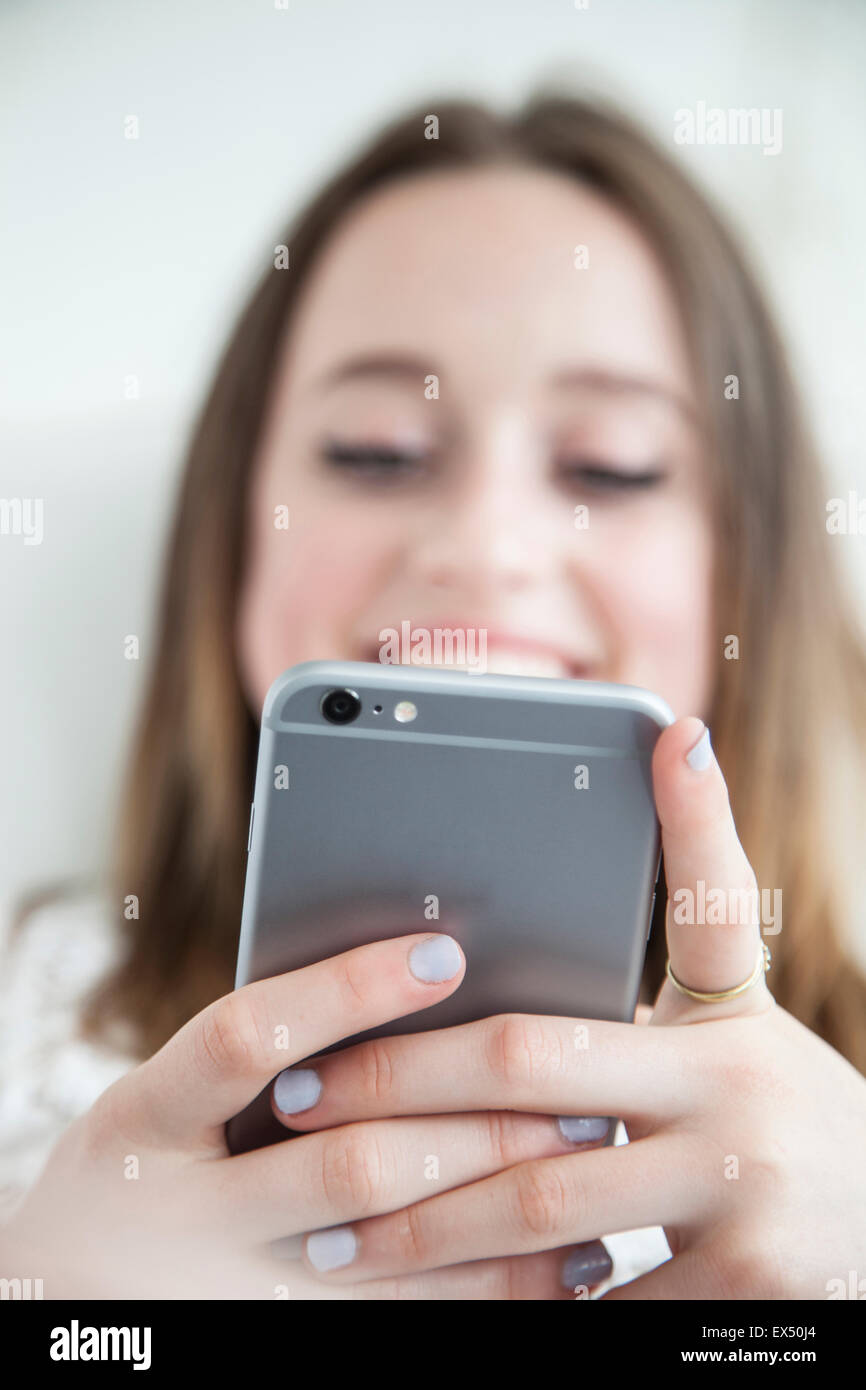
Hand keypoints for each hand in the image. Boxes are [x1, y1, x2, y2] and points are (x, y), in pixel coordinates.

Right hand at [1, 932, 607, 1298]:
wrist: (62, 1307)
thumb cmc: (137, 1174)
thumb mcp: (156, 1110)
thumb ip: (253, 1065)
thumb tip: (414, 980)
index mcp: (142, 1122)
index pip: (242, 1041)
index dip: (343, 993)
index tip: (443, 951)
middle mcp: (182, 1219)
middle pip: (347, 1163)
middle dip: (473, 1125)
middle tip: (572, 1088)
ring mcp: (235, 1297)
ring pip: (390, 1255)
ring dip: (502, 1207)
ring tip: (589, 1157)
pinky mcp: (287, 1346)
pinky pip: (404, 1324)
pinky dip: (491, 1293)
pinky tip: (561, 1264)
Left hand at [274, 717, 865, 1298]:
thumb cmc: (777, 1115)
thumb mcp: (741, 1028)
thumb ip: (686, 940)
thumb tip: (662, 766)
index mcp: (729, 1025)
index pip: (698, 908)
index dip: (686, 821)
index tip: (584, 804)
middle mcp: (737, 1099)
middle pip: (533, 1068)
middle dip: (401, 1082)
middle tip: (302, 1098)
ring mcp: (741, 1199)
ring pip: (537, 1202)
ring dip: (421, 1223)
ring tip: (332, 1235)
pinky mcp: (739, 1293)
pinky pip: (588, 1304)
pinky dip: (503, 1305)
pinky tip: (430, 1306)